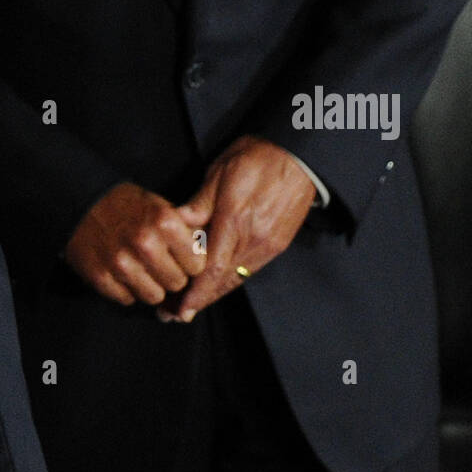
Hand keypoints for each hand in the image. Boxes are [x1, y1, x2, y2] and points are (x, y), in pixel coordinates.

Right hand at [63, 181, 205, 306]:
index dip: (190, 262)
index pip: (197, 264)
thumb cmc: (127, 206)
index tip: (180, 257)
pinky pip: (128, 300)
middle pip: (177, 283)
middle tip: (158, 262)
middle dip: (170, 275)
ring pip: (154, 297)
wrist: (80, 202)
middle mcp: (145, 243)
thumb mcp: (160, 206)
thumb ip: (186, 232)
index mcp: (165, 221)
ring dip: (149, 286)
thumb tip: (209, 260)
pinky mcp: (101, 278)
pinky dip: (126, 290)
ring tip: (139, 267)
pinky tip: (121, 271)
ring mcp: (122, 263)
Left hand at [157, 136, 314, 322]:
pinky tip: (216, 284)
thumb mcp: (219, 172)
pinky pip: (250, 270)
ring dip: (214, 295)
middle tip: (174, 315)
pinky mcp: (278, 245)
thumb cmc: (254, 157)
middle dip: (199, 301)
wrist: (297, 156)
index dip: (195, 293)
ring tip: (190, 306)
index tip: (179, 310)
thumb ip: (198, 203)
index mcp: (235, 220)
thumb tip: (175, 223)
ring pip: (238, 280)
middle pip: (224, 282)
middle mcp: (254, 240)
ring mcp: (268, 245)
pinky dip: (231, 281)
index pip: (212, 268)